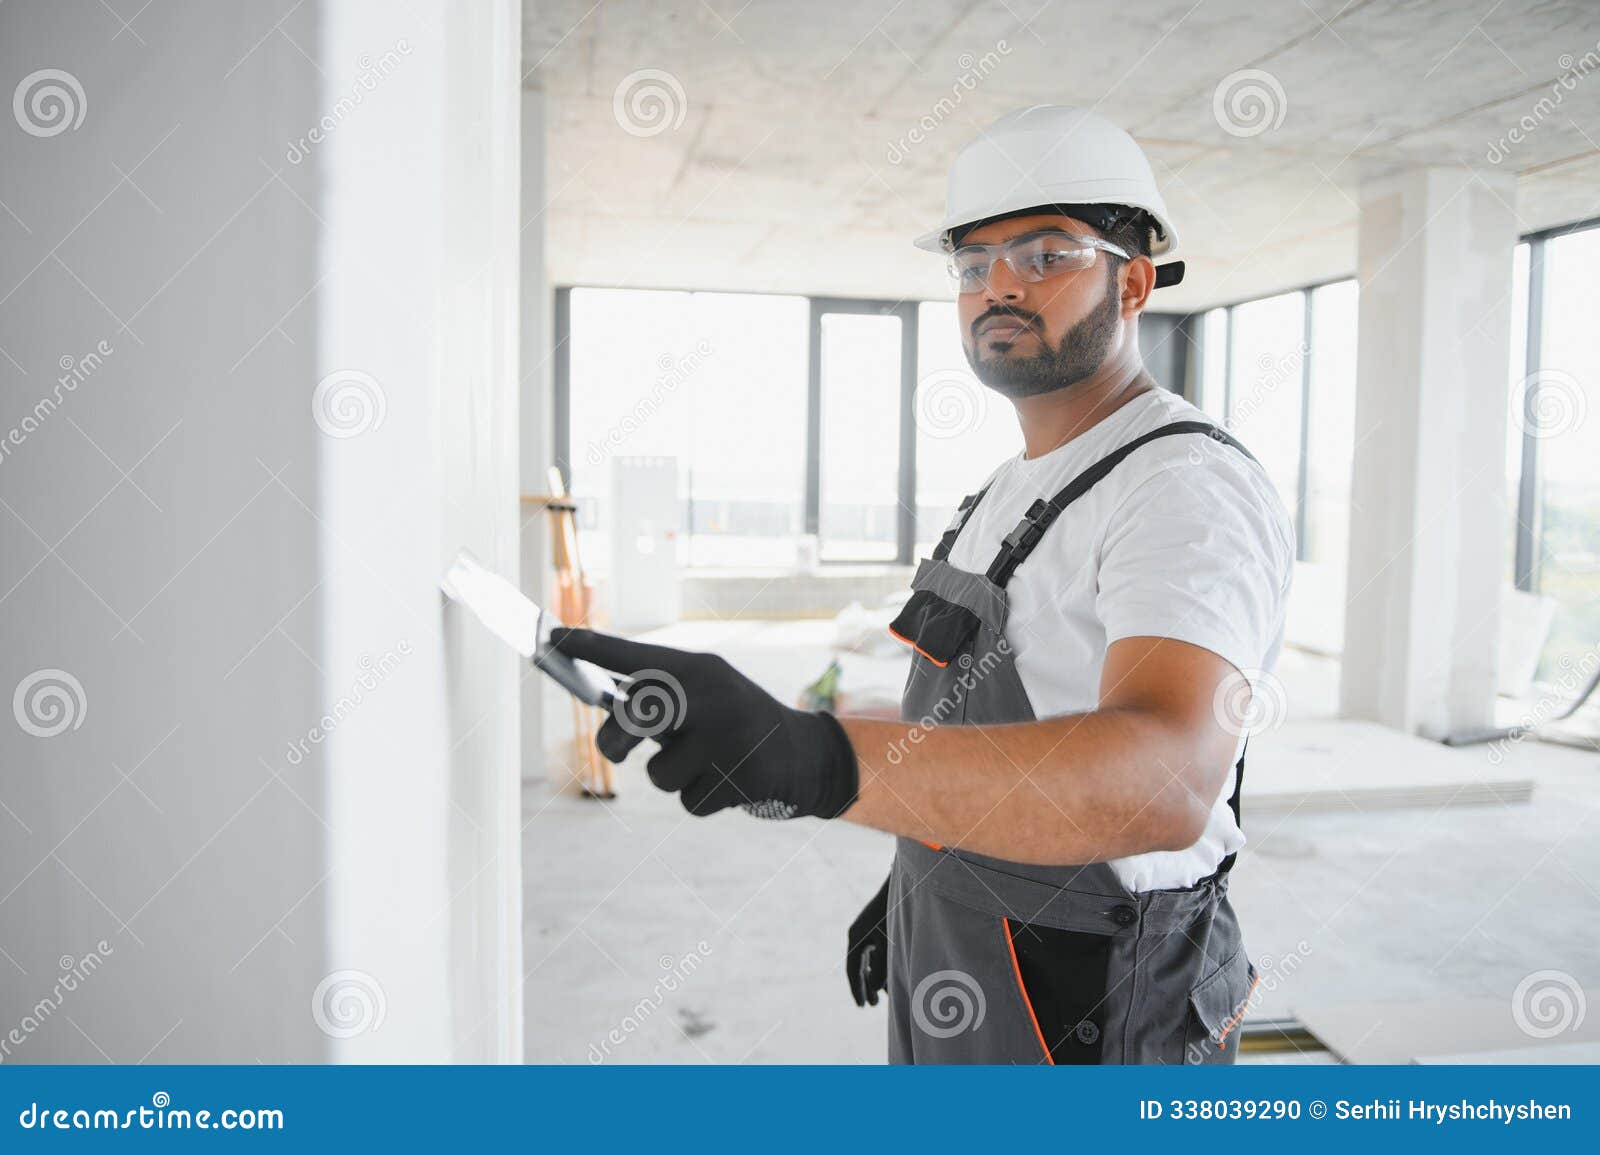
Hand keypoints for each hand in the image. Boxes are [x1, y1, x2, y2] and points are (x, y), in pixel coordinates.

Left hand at [548, 628, 858, 819]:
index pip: (638, 656)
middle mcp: (713, 696)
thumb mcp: (707, 695)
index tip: (551, 638)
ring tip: (706, 765)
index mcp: (700, 670)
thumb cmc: (735, 722)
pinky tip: (728, 783)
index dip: (593, 647)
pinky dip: (700, 799)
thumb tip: (608, 714)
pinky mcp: (739, 779)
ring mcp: (728, 738)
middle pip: (639, 716)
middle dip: (615, 739)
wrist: (803, 755)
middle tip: (613, 749)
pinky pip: (688, 801)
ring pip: (660, 775)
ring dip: (674, 778)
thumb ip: (663, 699)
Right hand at [847, 873, 890, 1006]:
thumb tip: (875, 989)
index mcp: (856, 937)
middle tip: (870, 1005)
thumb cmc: (896, 913)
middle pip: (859, 966)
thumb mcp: (889, 943)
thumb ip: (882, 968)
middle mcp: (859, 934)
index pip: (853, 969)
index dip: (857, 989)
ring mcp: (869, 930)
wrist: (907, 885)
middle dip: (865, 986)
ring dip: (875, 978)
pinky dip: (882, 966)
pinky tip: (891, 977)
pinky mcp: (879, 927)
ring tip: (882, 996)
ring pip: (869, 960)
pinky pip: (876, 952)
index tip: (861, 1006)